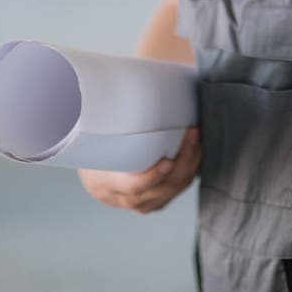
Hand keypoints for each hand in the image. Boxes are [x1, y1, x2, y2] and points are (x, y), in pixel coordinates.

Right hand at [77, 125, 201, 213]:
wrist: (95, 177)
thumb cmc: (96, 154)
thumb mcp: (96, 143)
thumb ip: (108, 127)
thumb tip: (110, 87)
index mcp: (110, 184)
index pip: (134, 187)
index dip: (153, 177)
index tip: (168, 161)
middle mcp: (128, 199)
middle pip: (163, 186)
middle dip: (183, 159)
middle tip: (192, 132)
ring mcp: (144, 203)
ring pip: (174, 188)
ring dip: (190, 162)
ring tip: (197, 137)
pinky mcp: (156, 201)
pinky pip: (177, 189)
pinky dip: (189, 170)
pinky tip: (195, 151)